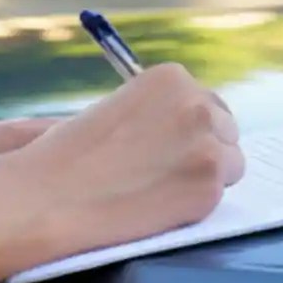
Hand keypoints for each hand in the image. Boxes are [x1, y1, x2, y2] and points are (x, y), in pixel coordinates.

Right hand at [11, 63, 243, 259]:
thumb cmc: (71, 154)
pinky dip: (197, 203)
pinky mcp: (210, 187)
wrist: (51, 196)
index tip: (172, 146)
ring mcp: (207, 146)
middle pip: (226, 130)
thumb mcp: (119, 107)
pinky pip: (221, 195)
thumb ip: (160, 110)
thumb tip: (189, 124)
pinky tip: (161, 204)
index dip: (191, 129)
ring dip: (206, 177)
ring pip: (231, 163)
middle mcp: (197, 105)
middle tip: (168, 172)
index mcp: (173, 78)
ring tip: (162, 189)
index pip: (207, 102)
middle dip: (204, 150)